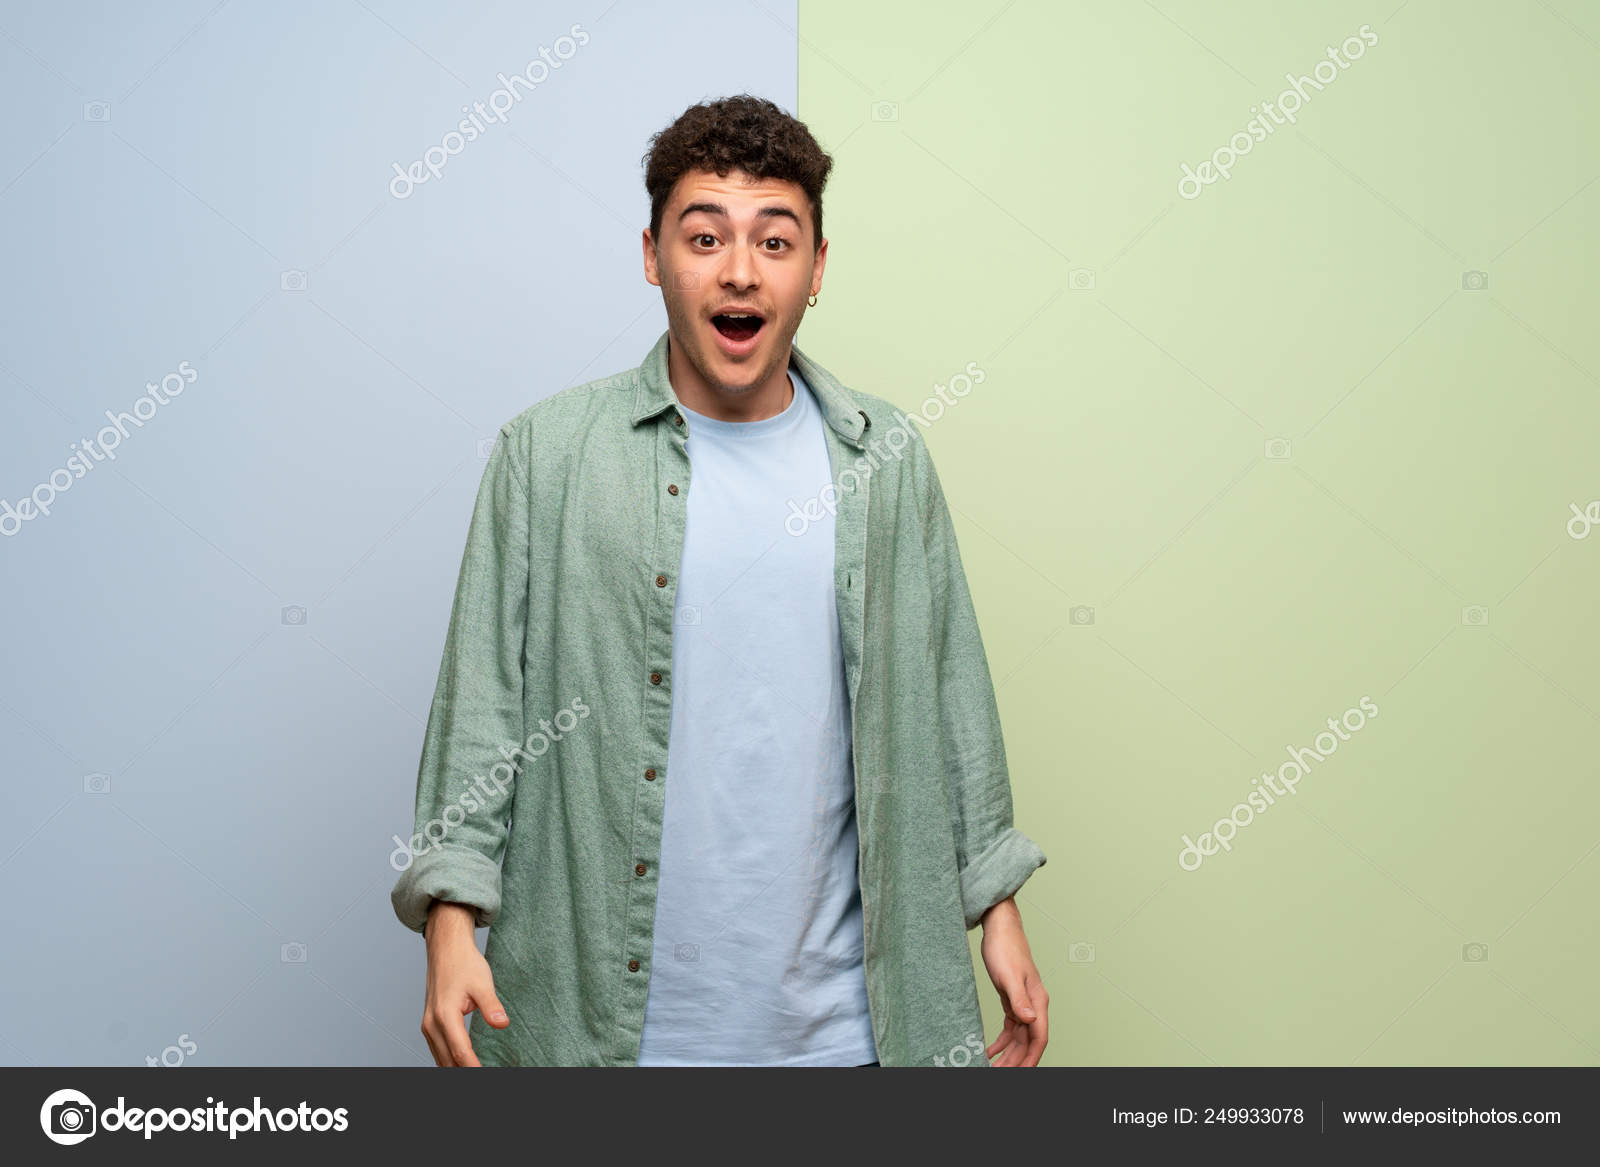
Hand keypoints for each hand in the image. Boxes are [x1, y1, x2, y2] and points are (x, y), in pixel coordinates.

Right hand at [420, 901, 508, 1065]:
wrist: (446, 949)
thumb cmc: (464, 964)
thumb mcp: (483, 983)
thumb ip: (492, 1006)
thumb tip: (502, 1024)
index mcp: (445, 1015)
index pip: (460, 1052)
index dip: (474, 1068)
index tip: (487, 1075)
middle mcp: (431, 1024)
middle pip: (448, 1061)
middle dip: (465, 1072)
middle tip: (484, 1077)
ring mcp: (427, 1025)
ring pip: (440, 1059)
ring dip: (456, 1069)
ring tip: (475, 1072)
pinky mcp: (429, 1025)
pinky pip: (437, 1051)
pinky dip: (449, 1062)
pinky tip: (462, 1067)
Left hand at [979, 897, 1048, 1065]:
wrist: (999, 929)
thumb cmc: (1005, 949)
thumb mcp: (1008, 976)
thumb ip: (1020, 999)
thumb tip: (1031, 1020)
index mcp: (1038, 1001)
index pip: (1039, 1037)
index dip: (1031, 1059)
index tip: (1021, 1074)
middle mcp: (1034, 1005)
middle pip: (1029, 1042)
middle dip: (1017, 1061)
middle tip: (1000, 1074)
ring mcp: (1024, 1003)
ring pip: (1020, 1037)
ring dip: (1009, 1054)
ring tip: (994, 1067)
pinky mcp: (1013, 1000)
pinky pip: (1011, 1028)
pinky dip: (1002, 1041)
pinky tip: (990, 1050)